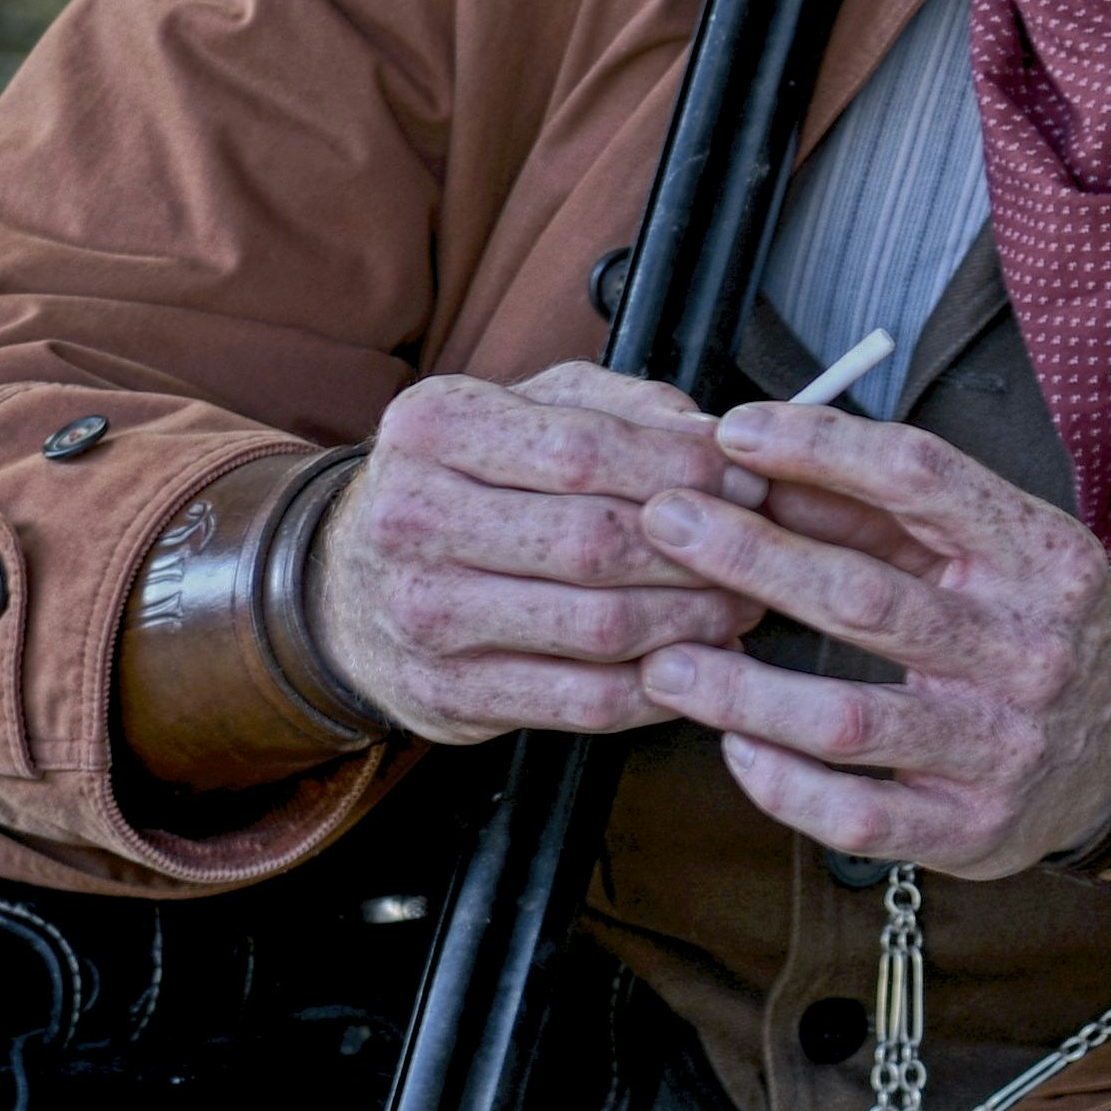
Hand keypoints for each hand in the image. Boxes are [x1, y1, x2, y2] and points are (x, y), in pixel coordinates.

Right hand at [305, 362, 779, 745]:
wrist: (345, 584)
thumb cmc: (464, 485)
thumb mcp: (523, 411)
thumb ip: (622, 409)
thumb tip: (722, 437)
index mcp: (435, 428)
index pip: (587, 450)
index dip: (690, 470)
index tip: (755, 480)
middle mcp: (414, 518)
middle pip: (597, 542)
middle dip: (703, 553)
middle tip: (765, 553)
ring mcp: (424, 614)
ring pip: (599, 627)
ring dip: (694, 622)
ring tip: (741, 607)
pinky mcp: (448, 695)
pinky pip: (584, 701)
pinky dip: (659, 688)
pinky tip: (696, 665)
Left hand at [631, 405, 1110, 876]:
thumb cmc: (1030, 628)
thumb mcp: (986, 550)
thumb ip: (877, 514)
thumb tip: (757, 471)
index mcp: (1039, 557)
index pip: (921, 478)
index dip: (819, 447)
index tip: (734, 432)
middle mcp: (1029, 649)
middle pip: (866, 596)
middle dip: (749, 557)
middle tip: (664, 526)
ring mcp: (1003, 746)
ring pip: (849, 719)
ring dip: (741, 689)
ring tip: (665, 663)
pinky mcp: (972, 829)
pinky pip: (857, 814)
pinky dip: (782, 782)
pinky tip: (733, 747)